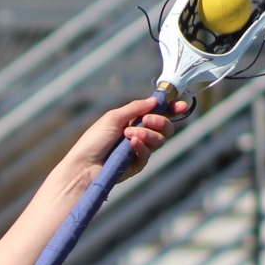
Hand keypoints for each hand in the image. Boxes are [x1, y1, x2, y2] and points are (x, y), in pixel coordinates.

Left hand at [58, 96, 189, 186]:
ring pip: (160, 140)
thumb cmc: (94, 140)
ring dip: (147, 134)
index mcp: (133, 120)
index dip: (171, 109)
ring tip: (129, 134)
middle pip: (165, 127)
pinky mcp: (137, 164)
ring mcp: (139, 150)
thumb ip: (135, 108)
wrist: (84, 165)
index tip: (181, 106)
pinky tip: (131, 143)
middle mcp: (139, 134)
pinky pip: (148, 154)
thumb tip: (155, 100)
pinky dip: (141, 146)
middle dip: (160, 121)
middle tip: (147, 120)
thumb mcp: (113, 118)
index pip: (157, 113)